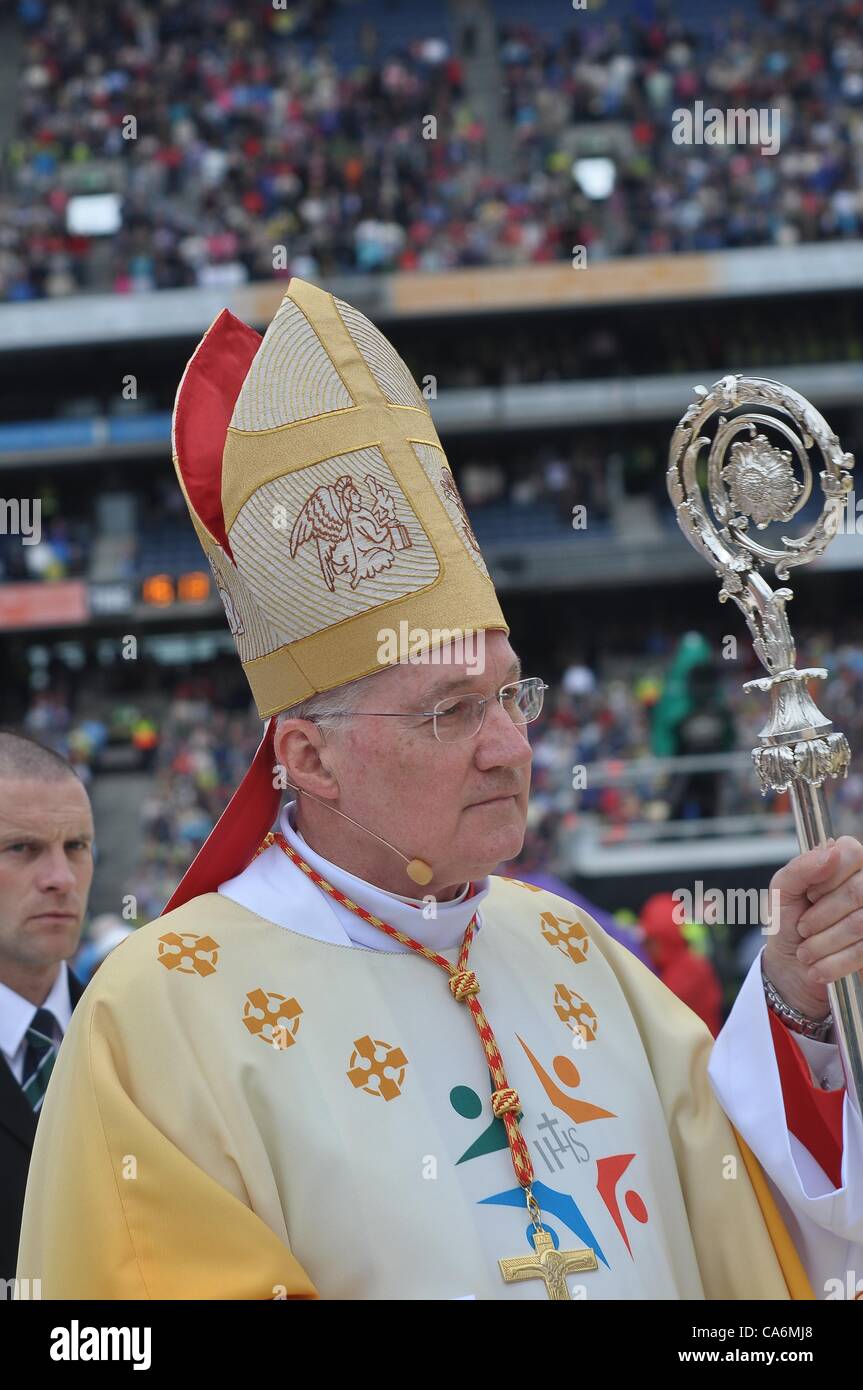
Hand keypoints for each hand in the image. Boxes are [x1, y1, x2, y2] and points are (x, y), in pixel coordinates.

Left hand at [762, 836, 862, 1019]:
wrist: (791, 966)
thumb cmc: (788, 922)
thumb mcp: (781, 890)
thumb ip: (801, 867)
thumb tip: (832, 850)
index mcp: (845, 861)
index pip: (851, 852)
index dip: (826, 879)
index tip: (810, 895)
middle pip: (858, 891)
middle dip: (820, 917)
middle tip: (803, 928)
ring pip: (860, 924)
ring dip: (823, 944)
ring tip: (806, 950)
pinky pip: (862, 952)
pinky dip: (833, 964)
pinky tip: (818, 967)